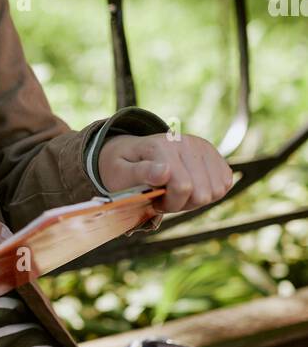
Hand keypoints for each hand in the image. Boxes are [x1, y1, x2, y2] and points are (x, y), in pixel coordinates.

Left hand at [98, 131, 234, 213]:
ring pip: (216, 191)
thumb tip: (164, 172)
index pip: (183, 187)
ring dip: (194, 200)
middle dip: (181, 204)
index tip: (152, 200)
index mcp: (162, 147)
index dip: (168, 204)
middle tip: (162, 197)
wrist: (130, 151)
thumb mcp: (121, 173)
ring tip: (174, 191)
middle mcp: (186, 142)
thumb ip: (141, 173)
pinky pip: (225, 183)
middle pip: (202, 194)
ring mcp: (202, 146)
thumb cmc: (123, 168)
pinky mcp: (213, 153)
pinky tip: (190, 186)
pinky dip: (208, 192)